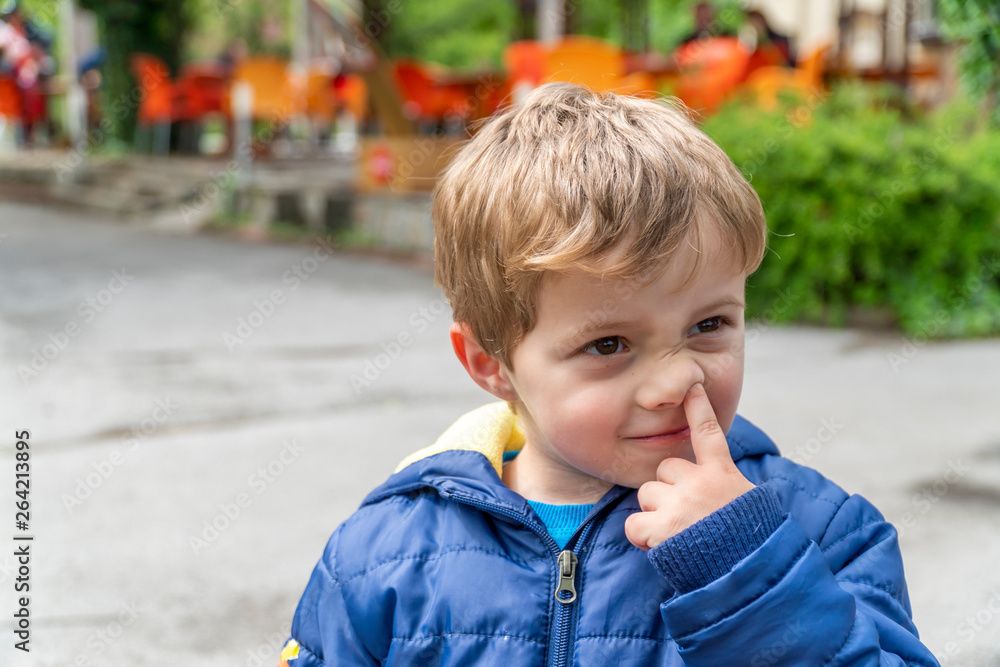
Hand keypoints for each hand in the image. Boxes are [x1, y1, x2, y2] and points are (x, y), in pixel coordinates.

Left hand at [624, 383, 755, 550]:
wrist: (750, 570)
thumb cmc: (752, 541)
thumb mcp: (750, 503)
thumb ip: (727, 488)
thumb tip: (715, 487)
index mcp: (723, 473)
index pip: (708, 432)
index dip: (698, 408)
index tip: (692, 386)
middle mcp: (699, 481)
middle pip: (664, 470)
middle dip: (668, 490)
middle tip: (687, 515)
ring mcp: (679, 502)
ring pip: (648, 494)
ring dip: (656, 514)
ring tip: (680, 534)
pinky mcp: (662, 526)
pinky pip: (634, 524)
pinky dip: (643, 537)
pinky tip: (662, 546)